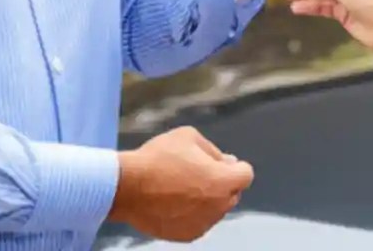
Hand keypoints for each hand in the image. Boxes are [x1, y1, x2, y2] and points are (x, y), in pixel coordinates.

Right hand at [109, 126, 254, 241]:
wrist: (127, 188)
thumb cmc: (157, 158)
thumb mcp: (188, 136)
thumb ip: (213, 149)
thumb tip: (226, 161)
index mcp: (223, 180)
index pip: (245, 174)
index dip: (235, 166)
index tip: (221, 163)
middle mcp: (218, 206)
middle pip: (232, 193)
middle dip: (222, 182)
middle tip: (196, 172)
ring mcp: (204, 223)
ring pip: (215, 209)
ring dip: (207, 199)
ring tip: (180, 186)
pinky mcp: (188, 235)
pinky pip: (199, 222)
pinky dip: (192, 213)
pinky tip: (173, 201)